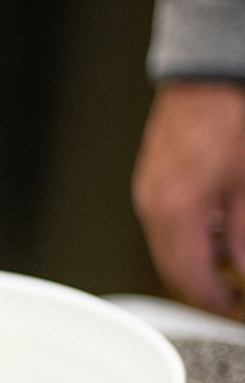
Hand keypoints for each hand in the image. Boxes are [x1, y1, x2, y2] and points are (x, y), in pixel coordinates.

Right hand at [132, 81, 244, 315]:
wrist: (208, 77)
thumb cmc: (229, 116)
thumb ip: (241, 233)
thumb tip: (241, 267)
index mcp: (176, 210)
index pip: (188, 275)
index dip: (213, 298)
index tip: (232, 305)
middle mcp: (152, 204)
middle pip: (171, 266)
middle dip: (202, 284)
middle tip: (231, 291)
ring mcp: (147, 192)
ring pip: (167, 246)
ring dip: (197, 258)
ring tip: (231, 252)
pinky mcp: (152, 180)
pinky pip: (164, 223)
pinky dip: (189, 234)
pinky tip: (216, 225)